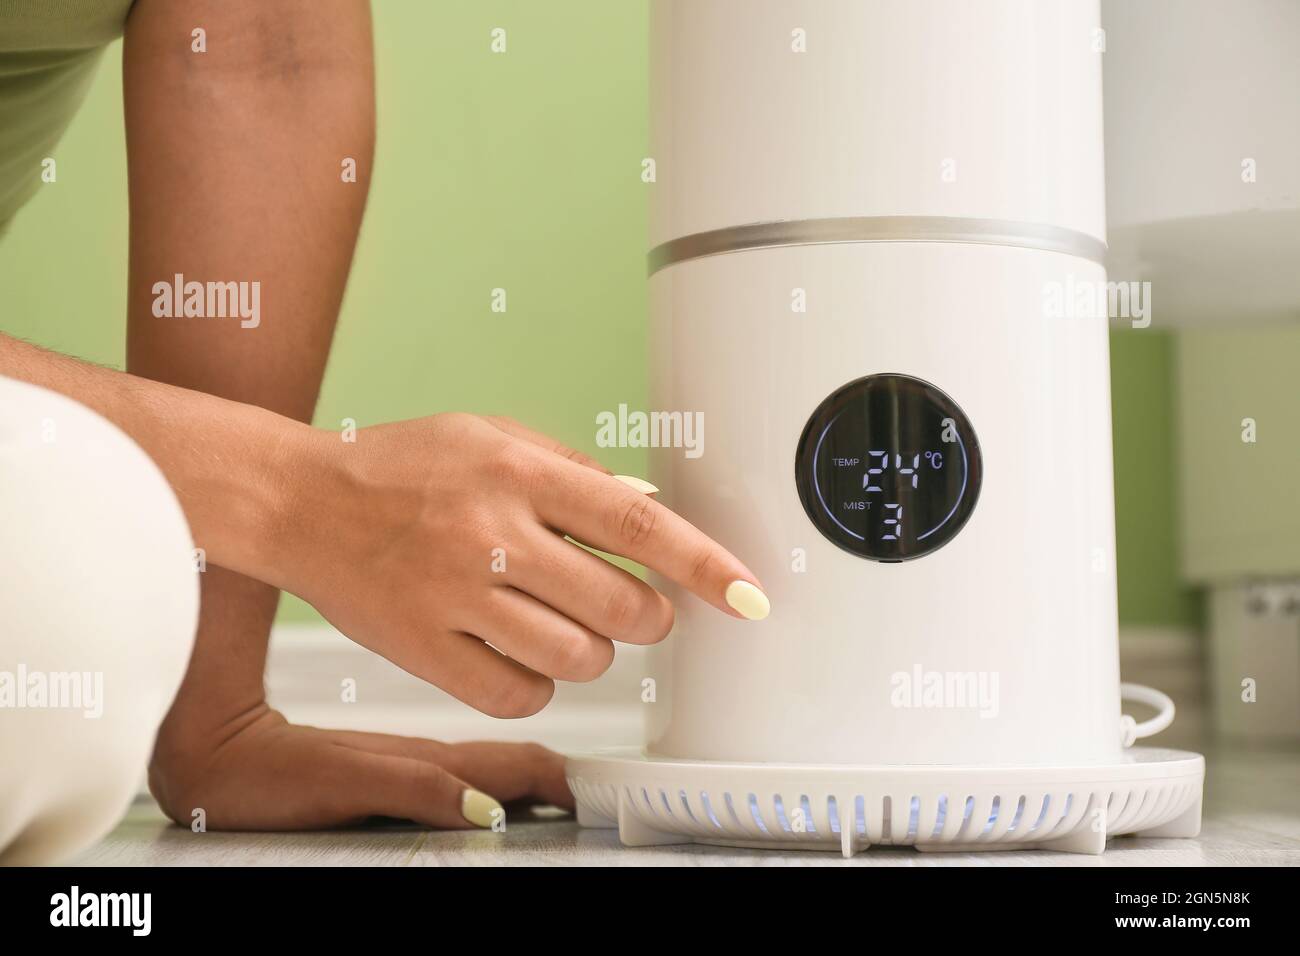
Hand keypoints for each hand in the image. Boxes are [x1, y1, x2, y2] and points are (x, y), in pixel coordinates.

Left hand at [150, 701, 572, 830]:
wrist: (209, 750)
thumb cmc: (265, 775)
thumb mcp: (342, 783)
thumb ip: (413, 788)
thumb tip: (484, 808)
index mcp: (429, 760)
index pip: (522, 769)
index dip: (569, 780)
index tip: (610, 790)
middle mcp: (430, 761)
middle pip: (520, 768)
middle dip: (569, 779)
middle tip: (612, 796)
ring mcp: (416, 766)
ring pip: (496, 768)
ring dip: (541, 777)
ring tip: (579, 792)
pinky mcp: (396, 774)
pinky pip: (466, 777)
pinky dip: (502, 782)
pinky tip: (508, 795)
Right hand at [272, 413, 768, 717]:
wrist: (301, 502)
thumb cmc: (404, 464)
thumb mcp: (492, 436)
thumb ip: (573, 472)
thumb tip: (649, 511)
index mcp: (517, 472)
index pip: (636, 523)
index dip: (705, 564)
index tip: (750, 596)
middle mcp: (491, 533)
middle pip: (622, 607)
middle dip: (649, 617)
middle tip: (633, 607)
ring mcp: (456, 597)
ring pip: (579, 657)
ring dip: (593, 650)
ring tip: (560, 620)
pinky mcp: (425, 651)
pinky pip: (519, 696)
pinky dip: (537, 683)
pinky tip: (518, 650)